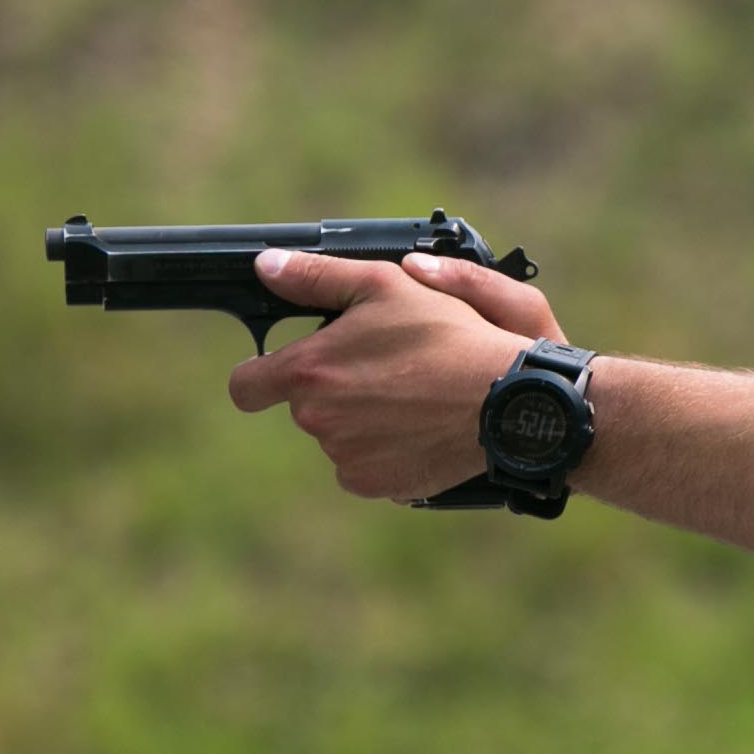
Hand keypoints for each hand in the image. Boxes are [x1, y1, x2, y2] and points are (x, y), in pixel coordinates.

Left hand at [225, 248, 550, 500]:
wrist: (507, 401)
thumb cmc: (449, 337)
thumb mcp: (383, 285)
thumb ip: (315, 276)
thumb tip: (265, 267)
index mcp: (308, 373)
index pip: (246, 386)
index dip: (260, 375)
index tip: (285, 370)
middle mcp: (318, 422)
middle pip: (305, 409)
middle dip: (333, 391)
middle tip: (383, 370)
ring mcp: (348, 458)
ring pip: (339, 438)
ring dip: (361, 422)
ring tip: (410, 398)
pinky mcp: (380, 486)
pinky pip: (367, 468)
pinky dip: (385, 452)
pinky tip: (417, 429)